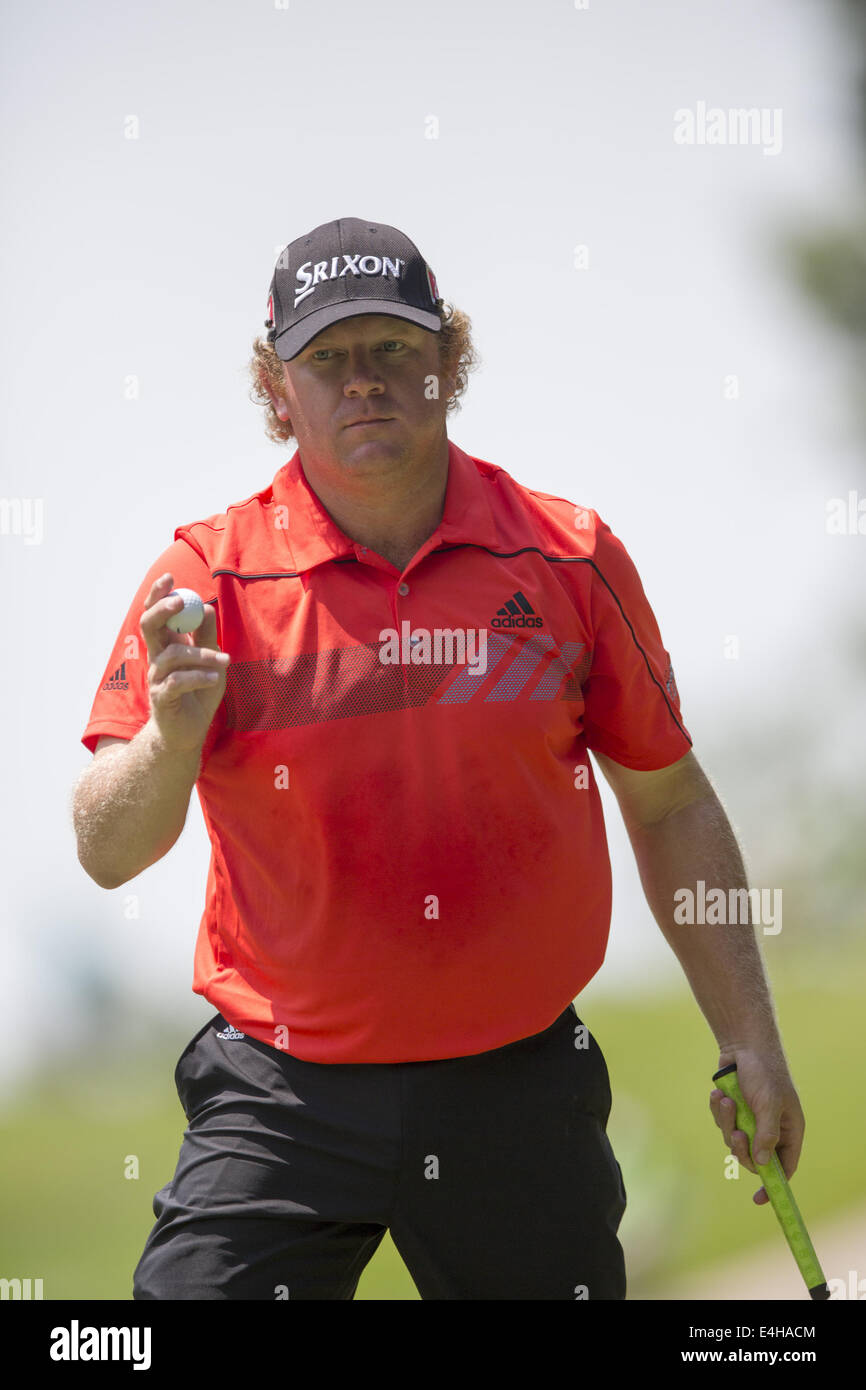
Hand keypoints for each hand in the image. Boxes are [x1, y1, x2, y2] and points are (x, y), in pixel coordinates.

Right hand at [141, 572, 229, 752]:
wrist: (189, 732)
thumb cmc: (199, 693)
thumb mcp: (211, 661)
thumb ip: (208, 637)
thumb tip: (208, 607)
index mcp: (167, 644)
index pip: (156, 614)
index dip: (158, 595)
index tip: (169, 577)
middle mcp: (157, 658)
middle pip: (149, 625)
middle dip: (162, 609)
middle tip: (180, 600)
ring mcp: (157, 678)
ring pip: (173, 654)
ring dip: (201, 654)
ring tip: (224, 661)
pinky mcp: (162, 698)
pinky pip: (178, 681)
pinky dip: (198, 677)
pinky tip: (213, 679)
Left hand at [709, 1045, 804, 1204]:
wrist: (743, 1044)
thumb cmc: (764, 1072)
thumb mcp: (769, 1104)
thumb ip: (767, 1135)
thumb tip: (763, 1165)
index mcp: (789, 1131)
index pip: (785, 1167)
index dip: (774, 1184)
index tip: (759, 1199)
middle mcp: (771, 1129)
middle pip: (753, 1158)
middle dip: (741, 1147)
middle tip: (735, 1133)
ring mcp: (750, 1120)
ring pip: (733, 1140)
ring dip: (726, 1122)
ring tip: (725, 1100)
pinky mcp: (733, 1110)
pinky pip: (721, 1123)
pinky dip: (718, 1110)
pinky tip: (718, 1093)